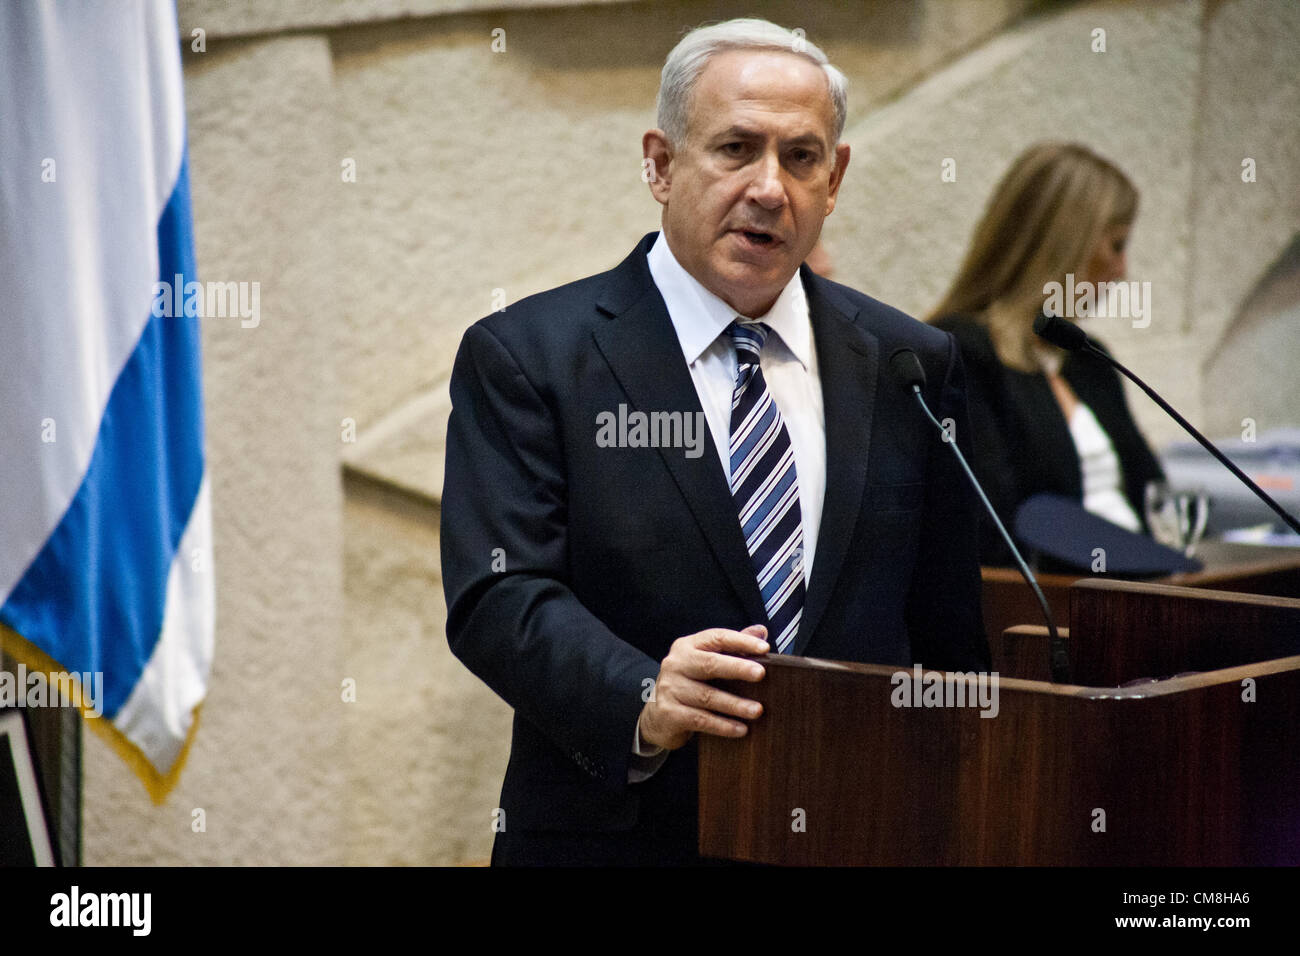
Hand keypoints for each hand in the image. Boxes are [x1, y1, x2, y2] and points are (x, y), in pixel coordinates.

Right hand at [637, 625, 768, 750]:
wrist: (658, 716)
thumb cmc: (690, 684)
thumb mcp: (706, 661)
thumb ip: (732, 647)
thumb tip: (761, 632)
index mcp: (687, 647)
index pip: (716, 638)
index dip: (741, 642)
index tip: (764, 649)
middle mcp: (675, 664)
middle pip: (709, 664)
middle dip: (737, 668)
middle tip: (761, 674)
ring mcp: (670, 689)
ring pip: (707, 696)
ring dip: (734, 704)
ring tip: (757, 710)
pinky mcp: (669, 713)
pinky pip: (700, 720)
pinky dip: (722, 726)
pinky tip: (741, 729)